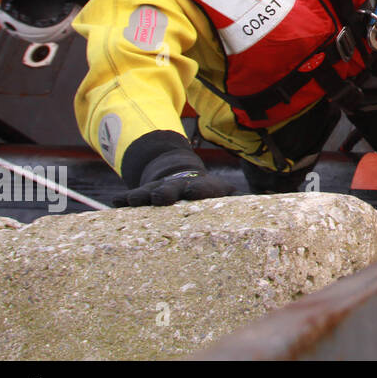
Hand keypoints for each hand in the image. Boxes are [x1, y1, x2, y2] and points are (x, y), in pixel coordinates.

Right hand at [116, 171, 234, 206]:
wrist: (180, 175)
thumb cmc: (206, 192)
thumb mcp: (222, 192)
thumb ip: (235, 197)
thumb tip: (261, 201)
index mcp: (198, 188)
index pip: (201, 189)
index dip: (198, 190)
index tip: (193, 191)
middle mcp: (176, 188)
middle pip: (171, 190)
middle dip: (166, 193)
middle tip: (161, 198)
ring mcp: (157, 190)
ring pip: (148, 193)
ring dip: (141, 197)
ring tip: (132, 200)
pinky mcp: (143, 196)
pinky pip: (131, 198)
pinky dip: (124, 201)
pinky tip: (115, 203)